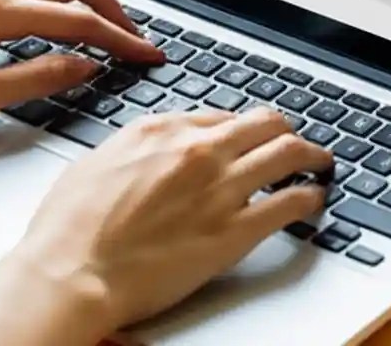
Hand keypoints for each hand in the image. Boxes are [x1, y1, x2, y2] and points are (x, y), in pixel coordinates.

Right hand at [0, 108, 331, 345]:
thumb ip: (136, 149)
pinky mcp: (236, 229)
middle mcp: (198, 150)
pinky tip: (314, 199)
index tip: (250, 139)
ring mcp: (222, 188)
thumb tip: (153, 149)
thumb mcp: (96, 163)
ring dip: (312, 156)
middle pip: (264, 124)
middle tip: (294, 141)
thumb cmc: (69, 229)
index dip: (242, 129)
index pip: (223, 117)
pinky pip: (291, 202)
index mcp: (162, 130)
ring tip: (321, 162)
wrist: (72, 273)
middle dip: (284, 131)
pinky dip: (310, 197)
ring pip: (288, 153)